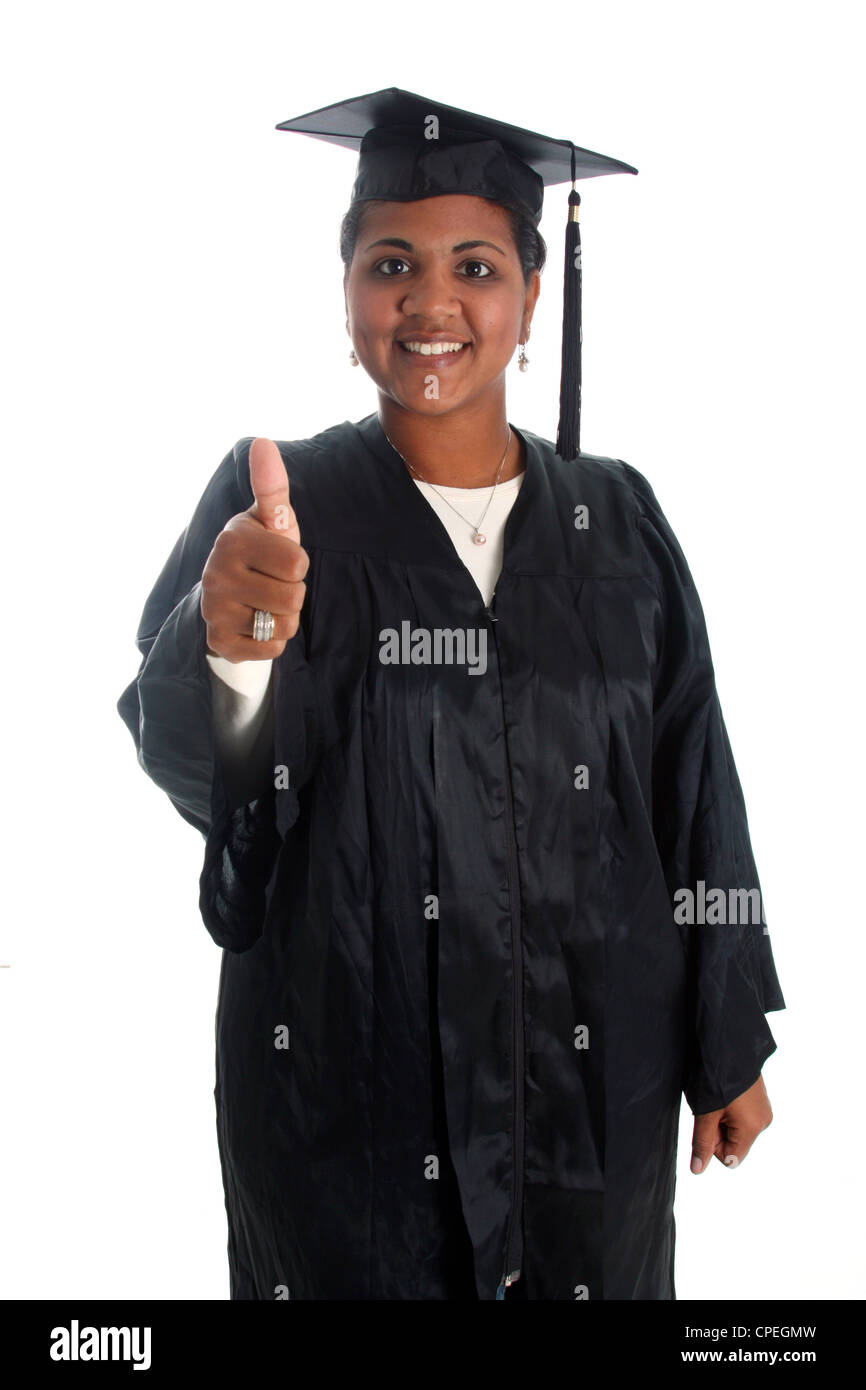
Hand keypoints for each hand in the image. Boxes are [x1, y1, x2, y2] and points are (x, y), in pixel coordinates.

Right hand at [201, 437, 308, 660]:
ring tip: (265, 603)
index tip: (278, 559)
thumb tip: (262, 442)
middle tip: (272, 583)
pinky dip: (272, 640)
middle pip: (293, 596)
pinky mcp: (219, 641)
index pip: (297, 562)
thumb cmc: (260, 552)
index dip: (296, 564)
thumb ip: (272, 487)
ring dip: (285, 618)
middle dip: (292, 592)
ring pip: (284, 624)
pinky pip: (272, 649)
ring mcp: (214, 609)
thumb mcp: (271, 522)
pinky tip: (255, 624)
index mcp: (232, 539)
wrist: (228, 596)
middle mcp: (216, 573)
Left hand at [690, 1074, 772, 1172]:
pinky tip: (724, 1094)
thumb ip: (702, 1142)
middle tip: (710, 1107)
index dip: (713, 1145)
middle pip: (734, 1145)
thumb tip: (697, 1170)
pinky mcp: (760, 1100)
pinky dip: (729, 1111)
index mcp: (752, 1129)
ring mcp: (764, 1110)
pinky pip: (742, 1118)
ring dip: (722, 1119)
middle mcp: (763, 1122)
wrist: (728, 1044)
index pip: (730, 1159)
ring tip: (717, 1099)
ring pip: (736, 1130)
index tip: (707, 1122)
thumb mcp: (705, 1113)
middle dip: (718, 1131)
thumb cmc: (715, 1078)